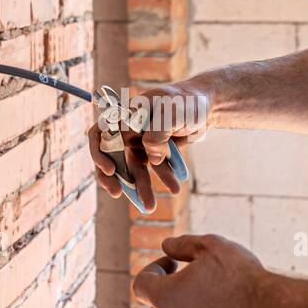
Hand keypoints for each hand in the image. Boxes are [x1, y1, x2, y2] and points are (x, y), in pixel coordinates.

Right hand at [88, 82, 210, 210]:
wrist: (208, 107)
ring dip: (142, 187)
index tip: (111, 170)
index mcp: (127, 113)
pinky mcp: (156, 152)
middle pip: (112, 155)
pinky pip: (155, 169)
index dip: (99, 152)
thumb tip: (152, 158)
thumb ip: (159, 133)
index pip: (100, 132)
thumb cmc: (188, 102)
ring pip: (135, 168)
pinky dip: (163, 178)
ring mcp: (142, 141)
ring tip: (150, 206)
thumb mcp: (173, 112)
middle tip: (117, 194)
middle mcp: (130, 128)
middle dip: (114, 177)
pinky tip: (174, 187)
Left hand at [131, 234, 276, 307]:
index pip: (140, 284)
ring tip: (219, 296)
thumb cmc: (241, 276)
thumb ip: (182, 244)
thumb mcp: (212, 246)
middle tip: (199, 276)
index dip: (154, 269)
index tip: (175, 264)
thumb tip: (166, 246)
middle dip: (172, 290)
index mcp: (164, 298)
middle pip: (159, 306)